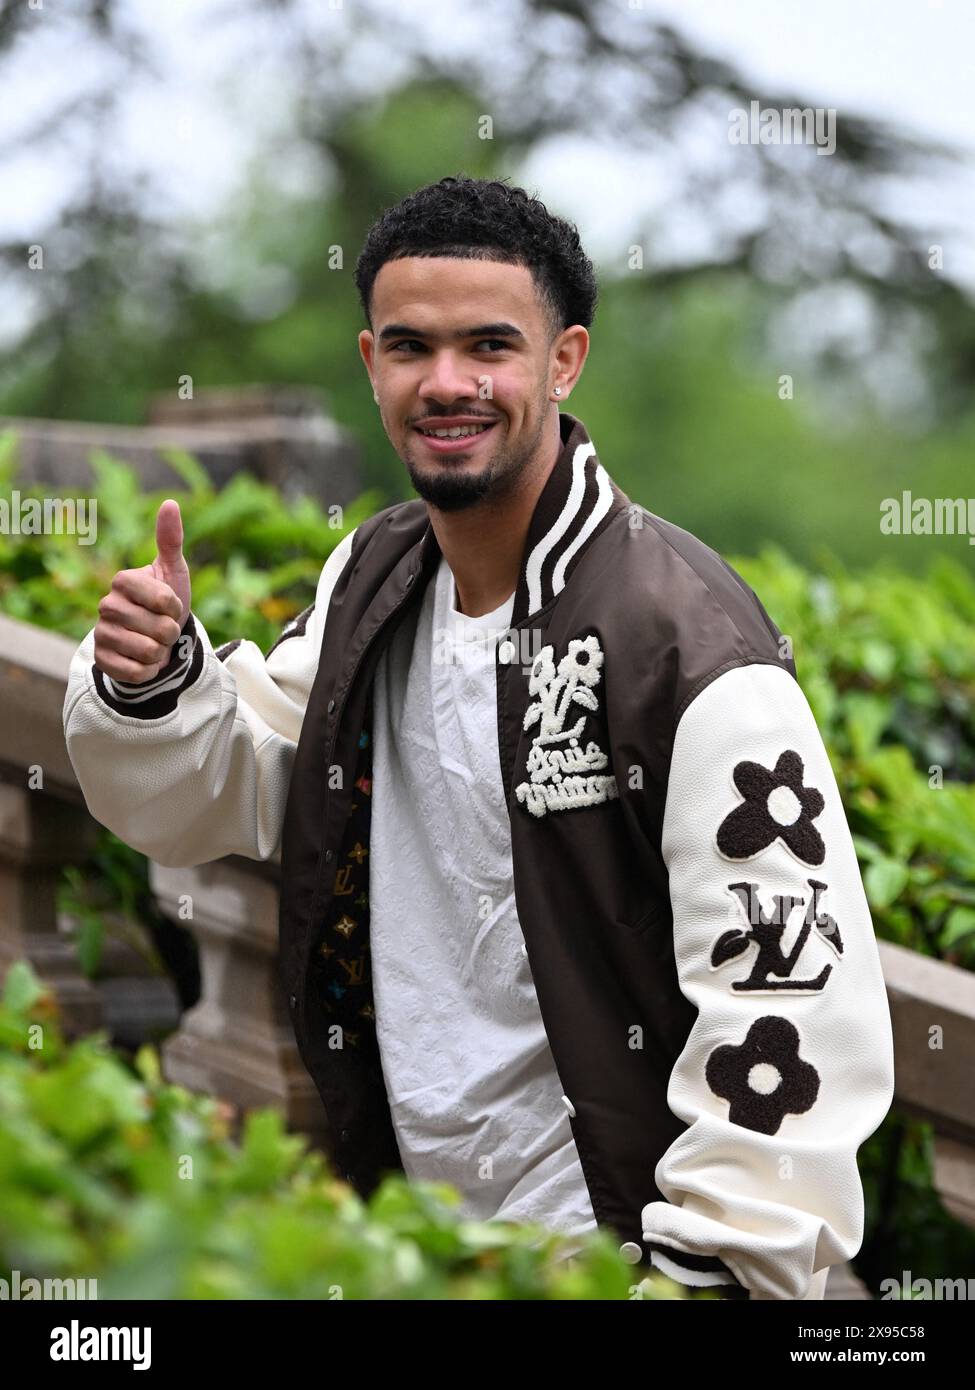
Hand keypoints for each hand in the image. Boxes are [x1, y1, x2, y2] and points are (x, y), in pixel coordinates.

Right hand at [92, 499, 192, 683]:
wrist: (155, 639)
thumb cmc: (166, 603)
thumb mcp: (173, 571)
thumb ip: (170, 540)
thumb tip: (169, 503)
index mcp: (122, 581)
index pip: (163, 600)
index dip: (175, 607)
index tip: (170, 605)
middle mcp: (106, 605)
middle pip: (159, 629)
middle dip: (171, 632)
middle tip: (163, 628)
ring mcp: (101, 634)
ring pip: (149, 652)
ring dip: (161, 652)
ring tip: (154, 644)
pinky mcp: (102, 661)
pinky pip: (136, 672)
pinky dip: (149, 671)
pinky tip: (144, 661)